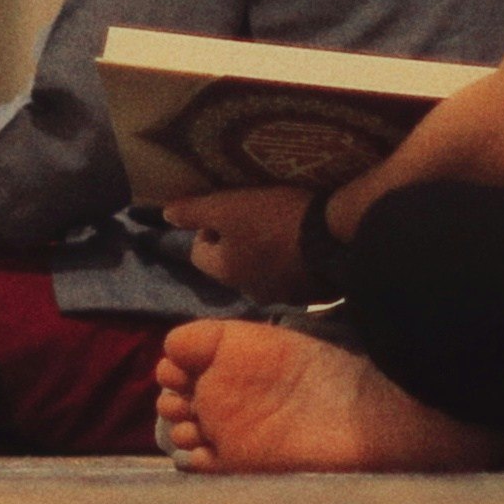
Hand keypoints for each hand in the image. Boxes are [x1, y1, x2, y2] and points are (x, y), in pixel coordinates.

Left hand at [163, 188, 321, 306]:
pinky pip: (292, 276)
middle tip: (255, 215)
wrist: (336, 239)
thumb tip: (167, 214)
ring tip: (283, 227)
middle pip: (231, 264)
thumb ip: (194, 211)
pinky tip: (306, 244)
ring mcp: (284, 296)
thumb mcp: (229, 207)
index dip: (207, 229)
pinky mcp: (312, 293)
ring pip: (262, 272)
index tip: (226, 210)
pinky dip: (292, 262)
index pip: (199, 253)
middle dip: (237, 243)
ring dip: (265, 254)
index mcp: (226, 273)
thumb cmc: (276, 220)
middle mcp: (250, 292)